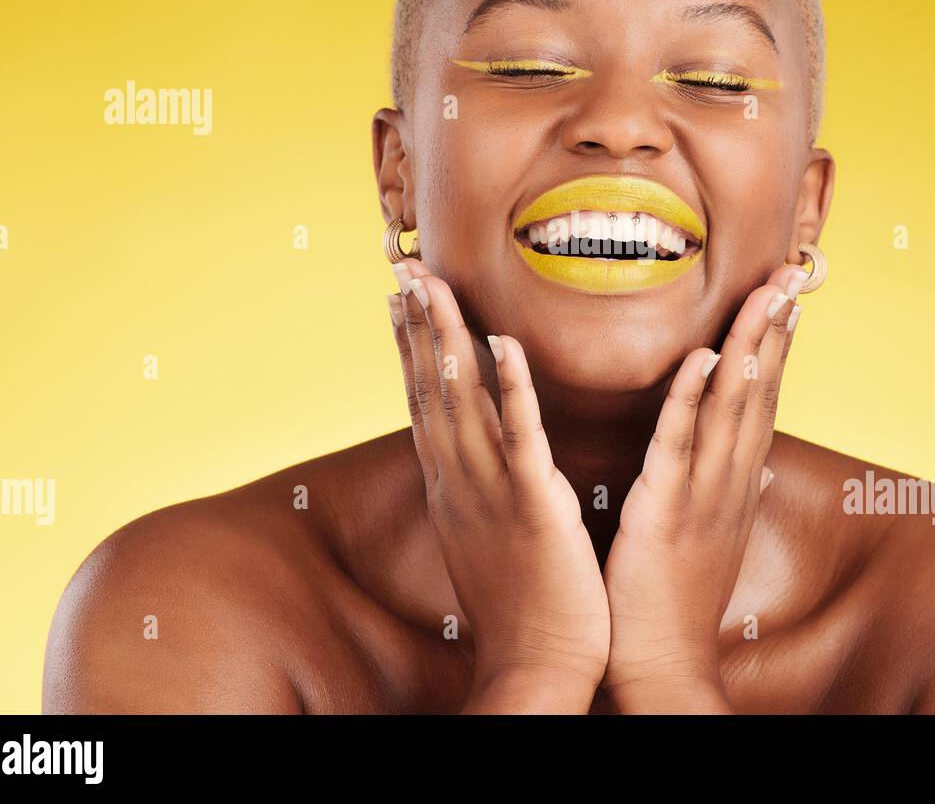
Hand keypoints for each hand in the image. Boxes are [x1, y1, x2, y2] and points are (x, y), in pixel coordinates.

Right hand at [388, 258, 609, 712]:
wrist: (535, 666)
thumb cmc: (520, 604)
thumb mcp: (484, 537)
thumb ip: (476, 489)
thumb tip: (470, 458)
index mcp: (450, 488)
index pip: (423, 403)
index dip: (409, 348)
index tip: (399, 299)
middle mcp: (458, 481)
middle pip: (429, 390)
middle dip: (414, 326)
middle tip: (403, 269)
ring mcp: (491, 490)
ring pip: (462, 400)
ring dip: (444, 338)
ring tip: (431, 284)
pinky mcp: (533, 503)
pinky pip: (520, 436)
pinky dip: (509, 387)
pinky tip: (501, 342)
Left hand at [600, 264, 805, 712]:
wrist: (663, 663)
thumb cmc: (677, 597)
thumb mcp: (712, 537)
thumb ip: (730, 491)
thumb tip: (756, 467)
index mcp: (737, 484)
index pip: (764, 402)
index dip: (778, 348)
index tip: (790, 300)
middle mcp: (730, 482)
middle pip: (760, 392)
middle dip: (776, 329)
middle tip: (793, 272)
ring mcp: (702, 494)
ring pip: (731, 407)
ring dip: (751, 347)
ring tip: (768, 293)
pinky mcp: (664, 509)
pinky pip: (680, 444)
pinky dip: (693, 398)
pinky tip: (706, 357)